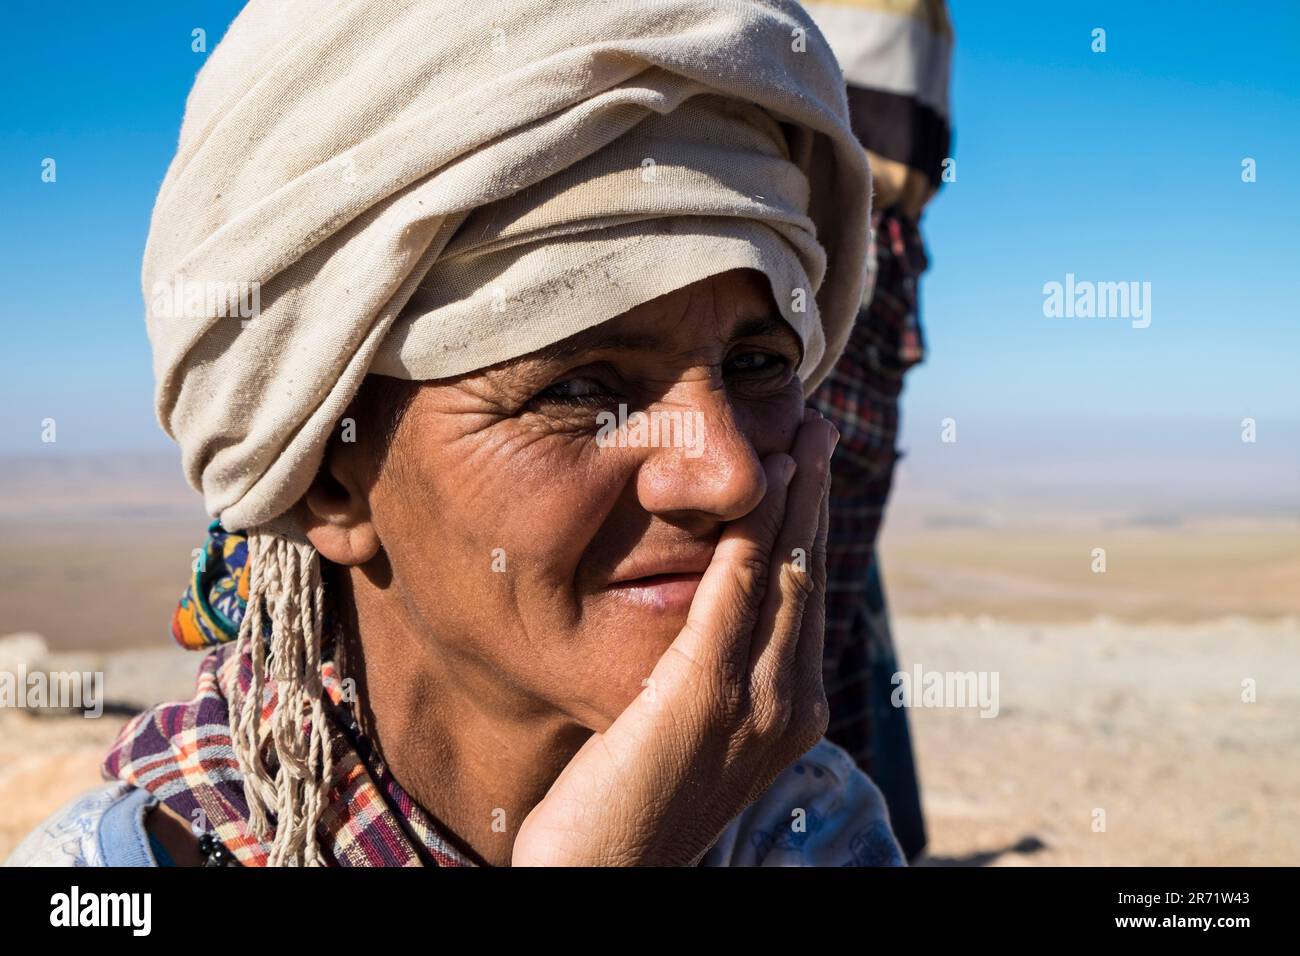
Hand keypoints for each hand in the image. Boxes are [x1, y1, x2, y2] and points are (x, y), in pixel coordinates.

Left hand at [512, 407, 837, 865]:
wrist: (608, 879)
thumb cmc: (629, 809)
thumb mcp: (680, 732)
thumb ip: (701, 677)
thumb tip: (701, 624)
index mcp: (789, 711)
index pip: (801, 599)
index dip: (806, 528)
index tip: (806, 469)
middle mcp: (790, 704)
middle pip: (805, 575)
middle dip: (813, 496)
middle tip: (817, 426)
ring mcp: (756, 703)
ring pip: (783, 574)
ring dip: (792, 497)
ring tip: (798, 436)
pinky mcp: (705, 698)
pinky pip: (735, 595)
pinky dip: (751, 535)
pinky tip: (759, 487)